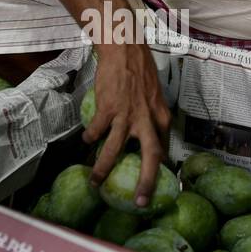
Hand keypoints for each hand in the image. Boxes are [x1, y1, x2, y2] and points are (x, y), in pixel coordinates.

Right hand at [82, 42, 170, 207]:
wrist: (124, 49)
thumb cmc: (140, 71)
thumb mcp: (155, 96)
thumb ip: (152, 116)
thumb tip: (148, 134)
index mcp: (161, 117)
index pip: (163, 148)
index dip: (161, 168)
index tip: (157, 184)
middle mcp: (147, 120)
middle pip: (151, 157)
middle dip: (146, 182)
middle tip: (141, 202)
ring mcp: (127, 115)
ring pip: (115, 150)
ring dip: (104, 168)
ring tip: (96, 183)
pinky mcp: (107, 109)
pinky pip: (96, 130)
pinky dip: (90, 138)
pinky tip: (86, 141)